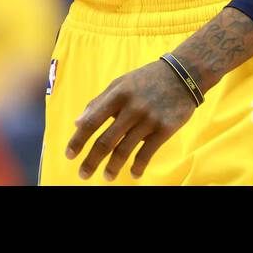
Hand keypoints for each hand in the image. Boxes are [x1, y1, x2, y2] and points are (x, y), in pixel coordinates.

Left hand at [65, 59, 197, 180]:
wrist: (182, 74)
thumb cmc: (146, 79)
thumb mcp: (120, 84)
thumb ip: (99, 102)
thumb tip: (77, 123)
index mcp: (117, 95)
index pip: (92, 121)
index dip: (78, 140)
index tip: (69, 155)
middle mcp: (131, 108)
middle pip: (106, 141)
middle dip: (91, 161)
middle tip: (82, 174)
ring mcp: (148, 119)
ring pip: (125, 150)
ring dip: (113, 167)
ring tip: (107, 177)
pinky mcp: (165, 129)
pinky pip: (147, 153)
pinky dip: (138, 166)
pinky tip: (134, 173)